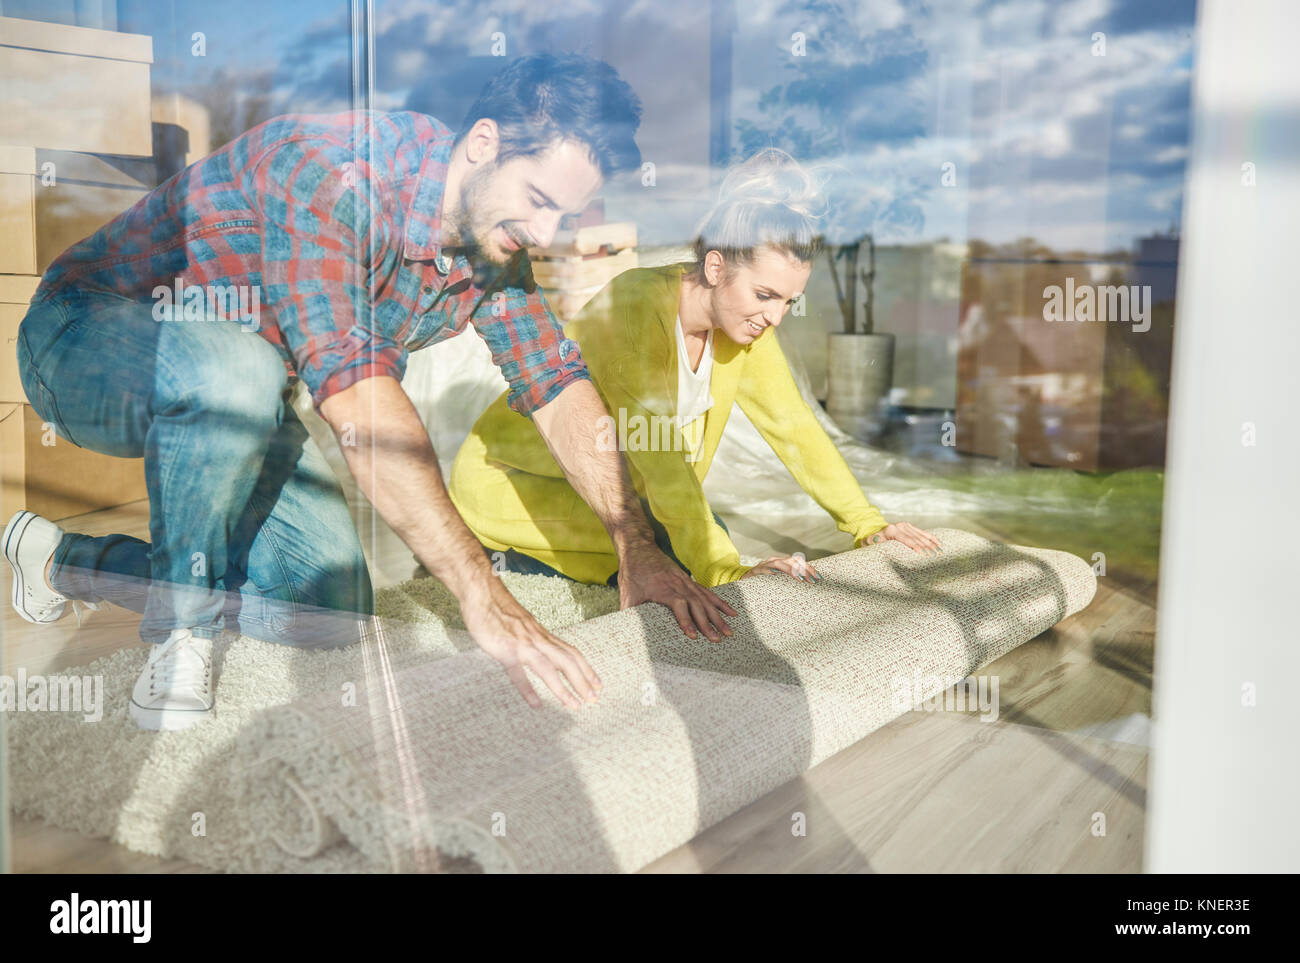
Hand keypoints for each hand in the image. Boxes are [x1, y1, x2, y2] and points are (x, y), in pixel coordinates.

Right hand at [459, 577, 602, 708]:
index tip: (597, 684)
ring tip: (574, 705)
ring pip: (548, 669)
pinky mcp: (505, 650)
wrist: (482, 593)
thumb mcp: (524, 624)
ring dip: (563, 689)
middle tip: (594, 699)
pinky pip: (518, 673)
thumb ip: (533, 638)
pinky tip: (536, 704)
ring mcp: (522, 645)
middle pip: (567, 662)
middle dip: (582, 681)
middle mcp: (538, 640)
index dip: (586, 668)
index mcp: (543, 635)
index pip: (571, 652)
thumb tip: (542, 650)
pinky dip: (528, 689)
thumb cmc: (500, 609)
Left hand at [617, 539, 736, 643]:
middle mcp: (678, 584)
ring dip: (718, 616)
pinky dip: (720, 603)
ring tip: (728, 631)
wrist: (639, 548)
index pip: (678, 604)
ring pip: (705, 600)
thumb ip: (629, 612)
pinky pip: (708, 593)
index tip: (693, 636)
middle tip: (717, 639)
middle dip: (708, 623)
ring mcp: (686, 581)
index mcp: (662, 588)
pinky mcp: (690, 580)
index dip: (686, 620)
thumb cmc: (632, 573)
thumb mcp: (627, 593)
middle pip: (697, 604)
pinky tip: (731, 612)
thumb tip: (626, 632)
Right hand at [740, 555, 821, 582]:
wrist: (743, 582)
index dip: (809, 568)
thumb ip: (789, 579)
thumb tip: (808, 583)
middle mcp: (774, 561)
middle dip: (804, 569)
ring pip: (779, 564)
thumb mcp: (778, 581)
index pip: (798, 561)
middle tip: (813, 580)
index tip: (819, 577)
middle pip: (792, 561)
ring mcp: (764, 565)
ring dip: (790, 570)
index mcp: (781, 563)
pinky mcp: (754, 572)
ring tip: (800, 579)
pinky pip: (762, 570)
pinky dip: (769, 570)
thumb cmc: (763, 584)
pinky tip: (775, 574)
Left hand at [863, 522, 941, 555]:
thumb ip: (873, 542)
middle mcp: (900, 526)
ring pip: (922, 536)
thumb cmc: (870, 540)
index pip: (907, 540)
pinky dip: (932, 538)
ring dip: (932, 545)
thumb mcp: (868, 542)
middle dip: (927, 548)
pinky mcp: (909, 526)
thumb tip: (877, 541)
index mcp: (891, 531)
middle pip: (917, 539)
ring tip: (940, 553)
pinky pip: (923, 532)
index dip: (916, 548)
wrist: (871, 528)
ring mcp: (906, 525)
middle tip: (936, 558)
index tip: (924, 555)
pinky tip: (939, 544)